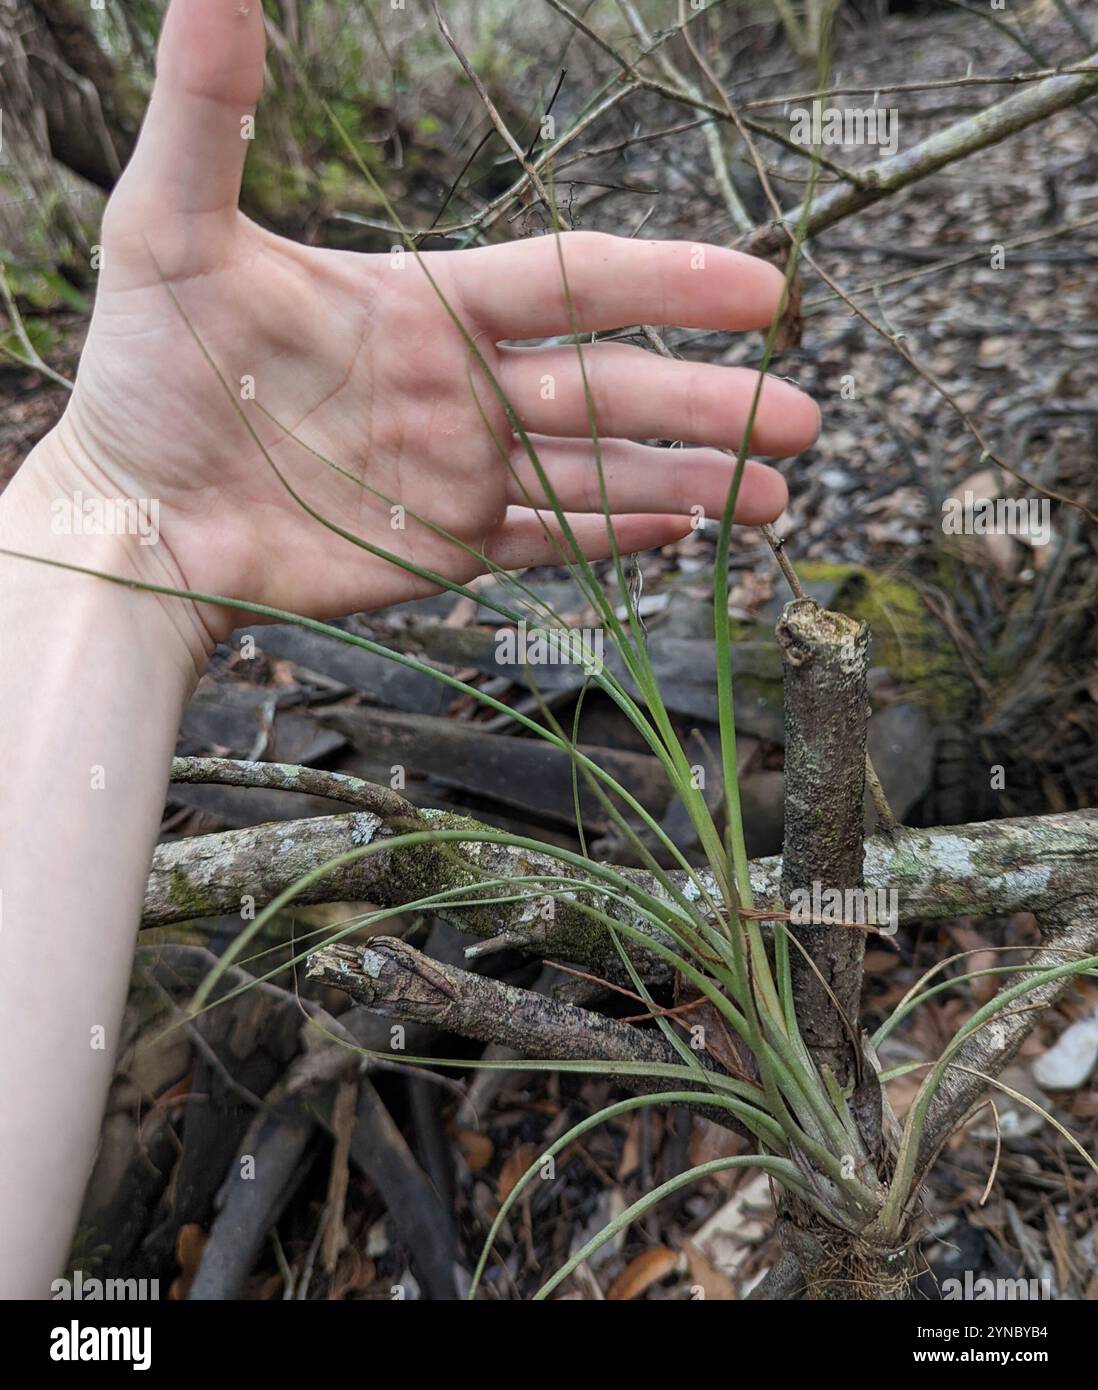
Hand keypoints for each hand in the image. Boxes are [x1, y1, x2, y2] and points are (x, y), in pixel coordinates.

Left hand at [25, 0, 818, 662]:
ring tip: (773, 497)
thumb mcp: (167, 228)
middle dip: (706, 403)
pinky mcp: (443, 546)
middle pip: (610, 386)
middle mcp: (462, 387)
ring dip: (687, 481)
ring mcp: (460, 470)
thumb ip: (213, 111)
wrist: (129, 515)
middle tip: (799, 419)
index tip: (758, 289)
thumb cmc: (142, 370)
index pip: (571, 283)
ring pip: (596, 472)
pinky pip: (545, 541)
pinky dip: (611, 538)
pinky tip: (680, 532)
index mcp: (426, 306)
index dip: (666, 281)